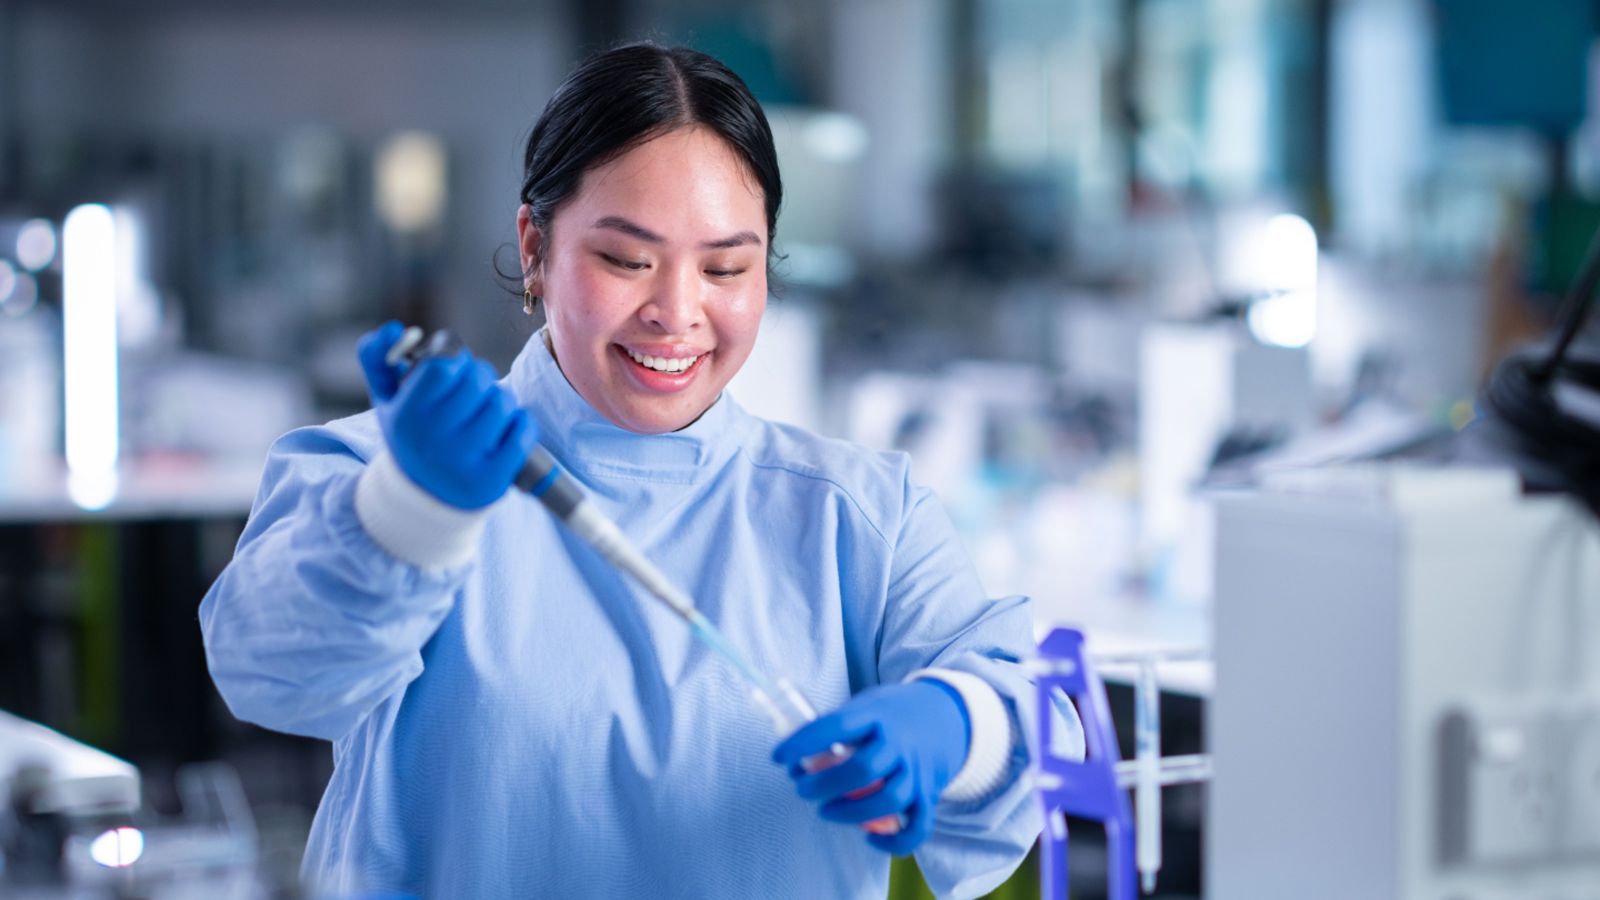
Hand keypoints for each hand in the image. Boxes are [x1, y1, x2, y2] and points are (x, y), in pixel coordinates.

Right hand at [357, 321, 538, 509]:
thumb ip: (376, 356)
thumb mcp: (386, 398)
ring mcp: (465, 462)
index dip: (453, 356)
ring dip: (498, 400)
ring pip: (503, 401)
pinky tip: (501, 431)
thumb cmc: (411, 433)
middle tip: (468, 390)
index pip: (445, 365)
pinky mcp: (494, 478)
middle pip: (479, 378)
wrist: (425, 496)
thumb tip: (395, 328)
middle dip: (478, 375)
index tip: (450, 366)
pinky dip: (518, 422)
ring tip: (482, 413)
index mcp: (407, 416)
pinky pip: (523, 428)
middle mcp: (434, 440)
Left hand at [772, 680, 969, 855]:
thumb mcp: (863, 707)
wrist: (942, 717)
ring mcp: (916, 770)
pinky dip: (894, 842)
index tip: (779, 756)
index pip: (836, 726)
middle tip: (803, 790)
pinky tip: (869, 839)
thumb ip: (834, 730)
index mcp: (876, 715)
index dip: (804, 742)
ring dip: (852, 813)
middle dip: (825, 785)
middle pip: (863, 769)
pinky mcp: (928, 795)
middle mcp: (898, 743)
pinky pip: (918, 826)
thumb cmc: (888, 717)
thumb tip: (794, 760)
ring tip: (826, 811)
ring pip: (889, 800)